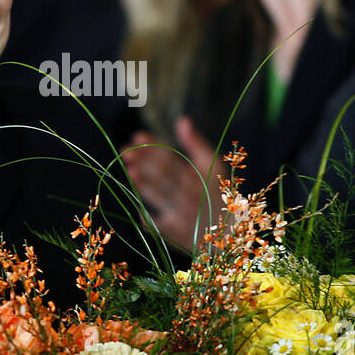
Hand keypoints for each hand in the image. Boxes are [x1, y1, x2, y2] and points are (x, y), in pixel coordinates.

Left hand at [120, 116, 223, 249]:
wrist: (228, 233)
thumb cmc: (217, 192)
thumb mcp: (213, 166)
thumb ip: (196, 143)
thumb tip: (182, 120)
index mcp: (201, 176)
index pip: (174, 158)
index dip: (154, 147)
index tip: (137, 136)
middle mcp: (192, 196)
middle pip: (163, 176)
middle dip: (143, 162)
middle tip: (125, 151)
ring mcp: (183, 216)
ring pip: (159, 197)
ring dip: (142, 183)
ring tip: (129, 169)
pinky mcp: (175, 234)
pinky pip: (156, 223)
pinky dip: (144, 212)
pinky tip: (133, 200)